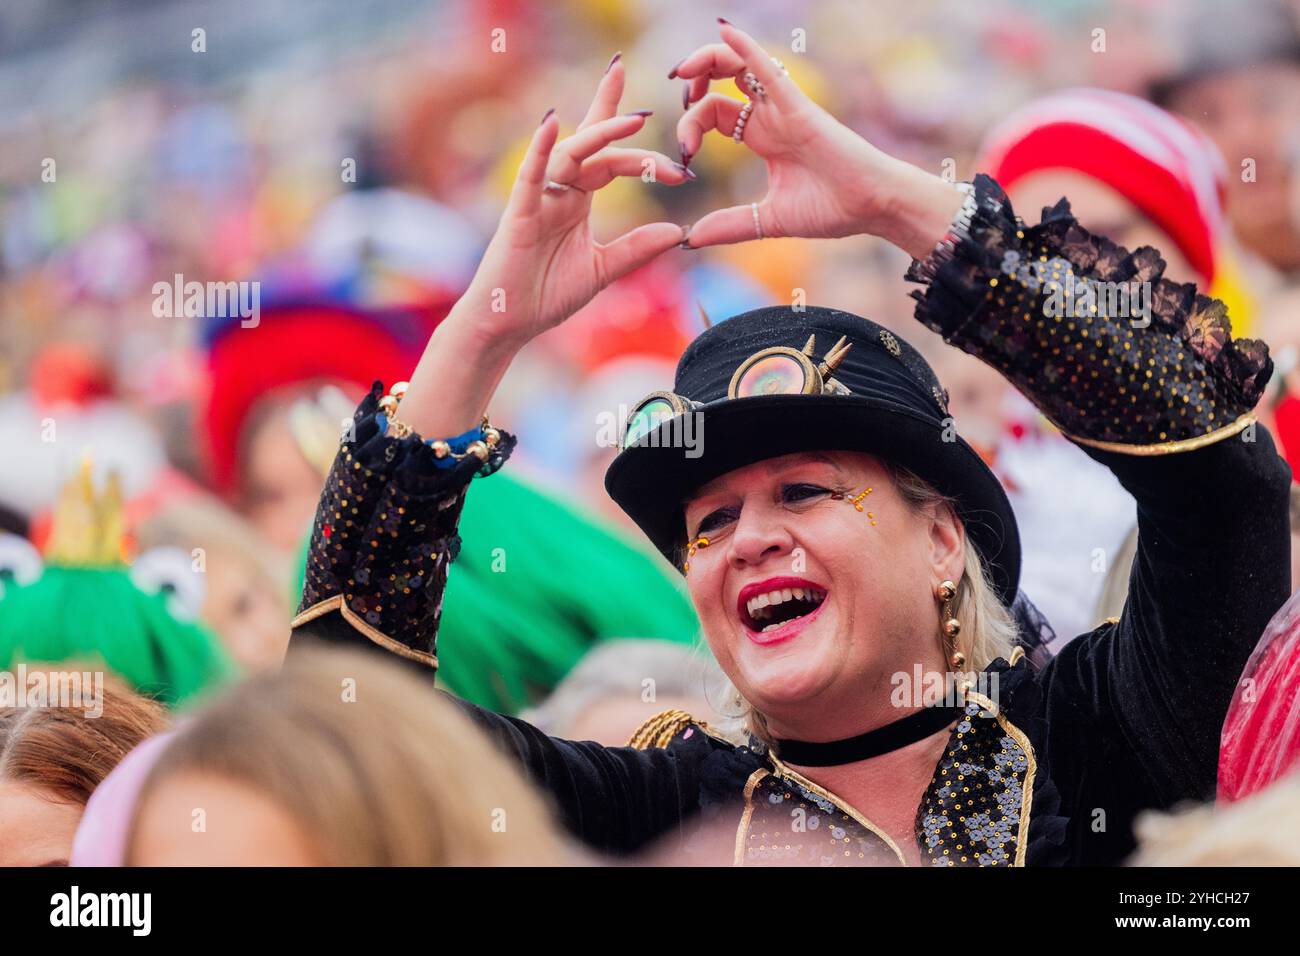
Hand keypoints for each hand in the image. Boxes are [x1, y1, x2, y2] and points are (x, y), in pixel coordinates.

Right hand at [399, 56, 691, 436]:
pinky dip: (539, 149)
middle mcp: (559, 192)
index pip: (609, 158)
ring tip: (633, 120)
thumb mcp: (602, 269)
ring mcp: (538, 199)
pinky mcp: (518, 214)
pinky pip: (529, 176)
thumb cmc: (546, 294)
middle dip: (621, 128)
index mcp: (578, 201)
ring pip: (570, 155)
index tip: (674, 149)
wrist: (508, 324)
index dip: (634, 143)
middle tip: (653, 116)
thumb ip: (636, 249)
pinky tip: (553, 123)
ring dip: (600, 135)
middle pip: (594, 147)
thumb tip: (677, 232)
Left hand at [675, 20, 963, 258]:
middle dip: (693, 85)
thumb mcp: (768, 220)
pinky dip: (745, 49)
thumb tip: (691, 240)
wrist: (871, 207)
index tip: (684, 158)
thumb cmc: (832, 209)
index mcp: (761, 137)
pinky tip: (724, 32)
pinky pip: (766, 69)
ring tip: (683, 72)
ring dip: (707, 61)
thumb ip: (731, 225)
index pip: (714, 114)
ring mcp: (783, 108)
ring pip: (739, 67)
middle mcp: (770, 116)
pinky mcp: (797, 106)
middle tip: (680, 99)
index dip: (690, 127)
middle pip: (720, 85)